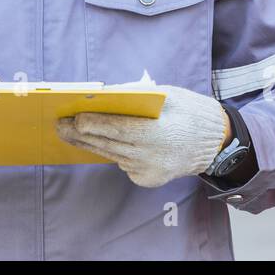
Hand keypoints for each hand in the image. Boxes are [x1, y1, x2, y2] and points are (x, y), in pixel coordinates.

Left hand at [54, 84, 228, 186]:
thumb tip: (102, 95)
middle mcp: (151, 156)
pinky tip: (98, 141)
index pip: (117, 129)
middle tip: (59, 125)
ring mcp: (149, 171)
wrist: (215, 143)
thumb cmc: (189, 111)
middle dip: (81, 134)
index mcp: (158, 132)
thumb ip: (135, 96)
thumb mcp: (166, 94)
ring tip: (69, 132)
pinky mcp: (147, 180)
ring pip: (110, 155)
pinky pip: (122, 163)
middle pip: (107, 144)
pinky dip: (111, 151)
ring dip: (89, 143)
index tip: (73, 117)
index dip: (93, 124)